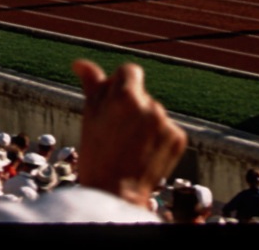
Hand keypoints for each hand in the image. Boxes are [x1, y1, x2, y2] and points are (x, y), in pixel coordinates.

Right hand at [72, 59, 186, 209]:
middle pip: (141, 94)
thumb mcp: (90, 117)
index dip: (119, 85)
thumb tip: (80, 63)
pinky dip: (158, 138)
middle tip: (115, 132)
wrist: (117, 195)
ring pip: (153, 112)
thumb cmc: (97, 156)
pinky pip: (167, 128)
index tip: (112, 104)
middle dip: (130, 107)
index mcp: (126, 97)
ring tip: (129, 146)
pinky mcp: (178, 138)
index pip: (129, 71)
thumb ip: (92, 84)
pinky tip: (144, 153)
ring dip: (144, 122)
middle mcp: (151, 105)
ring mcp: (167, 122)